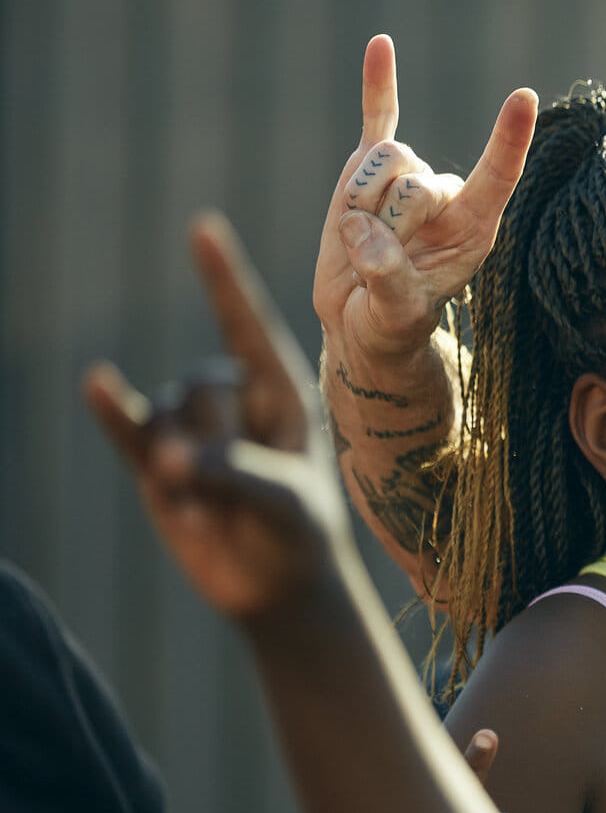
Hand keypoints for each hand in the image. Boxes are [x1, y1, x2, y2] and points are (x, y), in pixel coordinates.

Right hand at [84, 215, 351, 624]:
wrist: (275, 584)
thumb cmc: (301, 532)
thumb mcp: (285, 502)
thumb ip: (236, 473)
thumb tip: (173, 460)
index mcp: (283, 392)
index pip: (248, 325)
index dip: (223, 278)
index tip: (203, 227)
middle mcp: (234, 398)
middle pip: (201, 386)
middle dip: (215, 438)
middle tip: (244, 493)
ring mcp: (192, 427)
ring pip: (168, 417)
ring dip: (186, 467)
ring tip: (217, 509)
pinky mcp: (157, 460)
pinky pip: (130, 429)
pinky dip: (112, 410)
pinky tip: (97, 381)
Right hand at [312, 35, 536, 362]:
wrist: (359, 320)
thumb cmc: (390, 322)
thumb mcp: (395, 315)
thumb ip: (387, 277)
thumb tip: (364, 231)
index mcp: (474, 227)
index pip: (498, 174)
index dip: (509, 139)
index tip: (524, 97)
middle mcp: (448, 196)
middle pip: (414, 176)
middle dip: (386, 221)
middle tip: (382, 263)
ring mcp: (409, 178)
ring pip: (382, 161)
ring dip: (361, 203)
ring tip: (364, 242)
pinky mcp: (371, 170)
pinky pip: (378, 118)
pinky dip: (378, 83)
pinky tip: (380, 43)